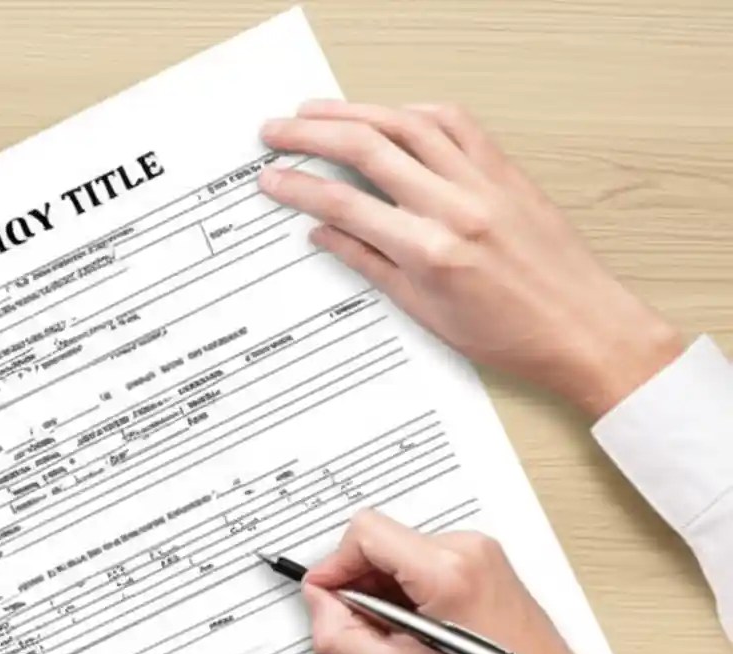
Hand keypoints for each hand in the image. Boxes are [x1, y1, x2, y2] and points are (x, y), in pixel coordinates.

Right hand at [258, 101, 683, 416]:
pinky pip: (457, 124)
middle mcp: (457, 207)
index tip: (271, 178)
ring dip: (356, 111)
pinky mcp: (507, 173)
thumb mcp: (426, 312)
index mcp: (430, 251)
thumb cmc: (515, 336)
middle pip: (367, 149)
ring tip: (318, 111)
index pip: (344, 204)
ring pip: (408, 125)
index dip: (298, 186)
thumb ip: (371, 264)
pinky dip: (417, 112)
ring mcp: (485, 183)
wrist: (587, 331)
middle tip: (278, 130)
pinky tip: (391, 114)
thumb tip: (325, 234)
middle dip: (311, 134)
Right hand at [301, 510, 586, 653]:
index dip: (335, 564)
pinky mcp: (480, 555)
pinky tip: (420, 619)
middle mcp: (465, 548)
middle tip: (370, 624)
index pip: (364, 533)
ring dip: (385, 584)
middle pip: (380, 539)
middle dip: (361, 580)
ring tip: (403, 628)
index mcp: (446, 571)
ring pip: (398, 548)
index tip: (327, 593)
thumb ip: (341, 635)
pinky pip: (422, 555)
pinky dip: (408, 584)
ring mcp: (476, 548)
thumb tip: (320, 601)